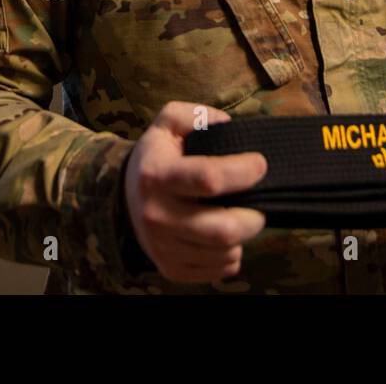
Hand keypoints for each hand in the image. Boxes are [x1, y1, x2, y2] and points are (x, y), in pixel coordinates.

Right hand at [124, 100, 267, 283]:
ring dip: (242, 236)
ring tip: (237, 217)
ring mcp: (163, 247)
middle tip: (258, 204)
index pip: (210, 178)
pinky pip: (220, 270)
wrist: (126, 197)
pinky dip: (231, 254)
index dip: (243, 171)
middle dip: (253, 217)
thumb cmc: (158, 157)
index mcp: (157, 176)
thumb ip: (197, 115)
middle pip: (224, 230)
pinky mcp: (171, 269)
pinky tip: (223, 237)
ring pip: (225, 252)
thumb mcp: (169, 123)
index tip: (260, 164)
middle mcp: (157, 215)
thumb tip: (227, 126)